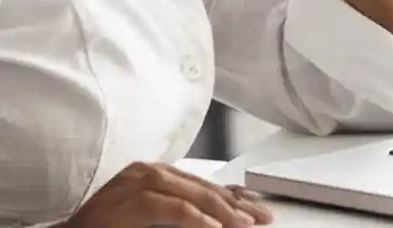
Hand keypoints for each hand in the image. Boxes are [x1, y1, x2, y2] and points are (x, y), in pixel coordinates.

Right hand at [59, 162, 272, 226]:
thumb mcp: (151, 219)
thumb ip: (180, 213)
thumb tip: (216, 219)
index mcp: (152, 174)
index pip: (201, 183)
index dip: (232, 196)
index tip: (257, 207)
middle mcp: (146, 171)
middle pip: (201, 187)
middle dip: (235, 205)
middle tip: (263, 218)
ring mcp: (136, 182)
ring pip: (191, 196)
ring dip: (222, 212)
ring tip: (246, 226)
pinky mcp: (129, 200)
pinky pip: (172, 209)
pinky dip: (196, 220)